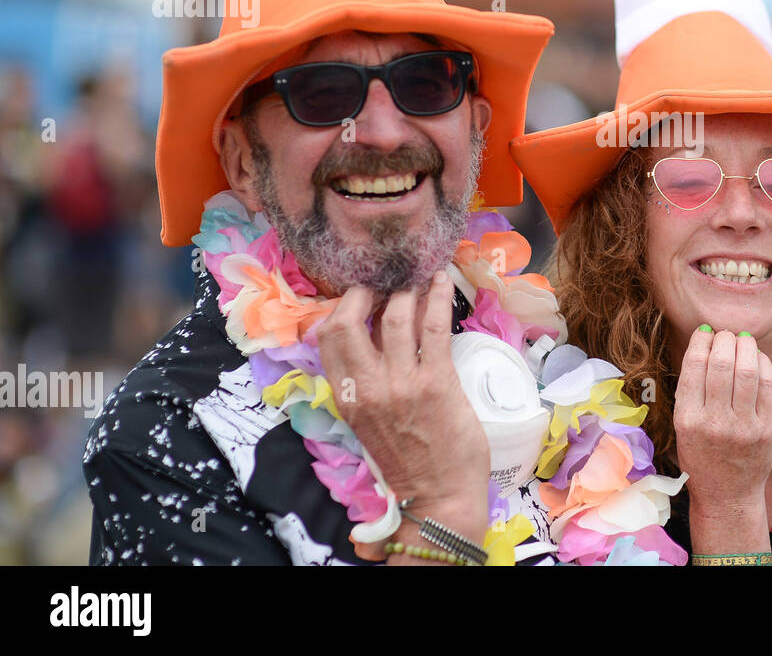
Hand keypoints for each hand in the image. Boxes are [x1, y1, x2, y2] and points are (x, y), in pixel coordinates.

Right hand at [317, 269, 488, 536]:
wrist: (438, 496)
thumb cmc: (407, 458)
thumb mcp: (368, 420)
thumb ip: (364, 381)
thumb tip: (373, 336)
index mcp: (346, 397)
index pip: (328, 337)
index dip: (343, 306)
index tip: (363, 292)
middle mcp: (366, 387)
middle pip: (350, 320)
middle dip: (367, 290)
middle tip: (388, 279)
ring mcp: (401, 383)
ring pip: (396, 316)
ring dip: (408, 289)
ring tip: (419, 277)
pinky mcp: (437, 382)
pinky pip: (434, 327)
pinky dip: (438, 297)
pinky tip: (442, 281)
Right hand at [674, 327, 771, 514]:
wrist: (727, 495)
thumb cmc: (701, 456)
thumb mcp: (683, 426)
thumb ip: (692, 390)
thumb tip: (706, 344)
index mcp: (687, 419)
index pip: (694, 366)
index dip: (701, 341)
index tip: (705, 331)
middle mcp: (714, 421)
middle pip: (721, 362)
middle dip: (724, 339)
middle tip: (725, 334)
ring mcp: (743, 426)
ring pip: (746, 369)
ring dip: (744, 345)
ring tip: (742, 338)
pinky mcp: (767, 428)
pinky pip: (767, 385)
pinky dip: (762, 363)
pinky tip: (757, 357)